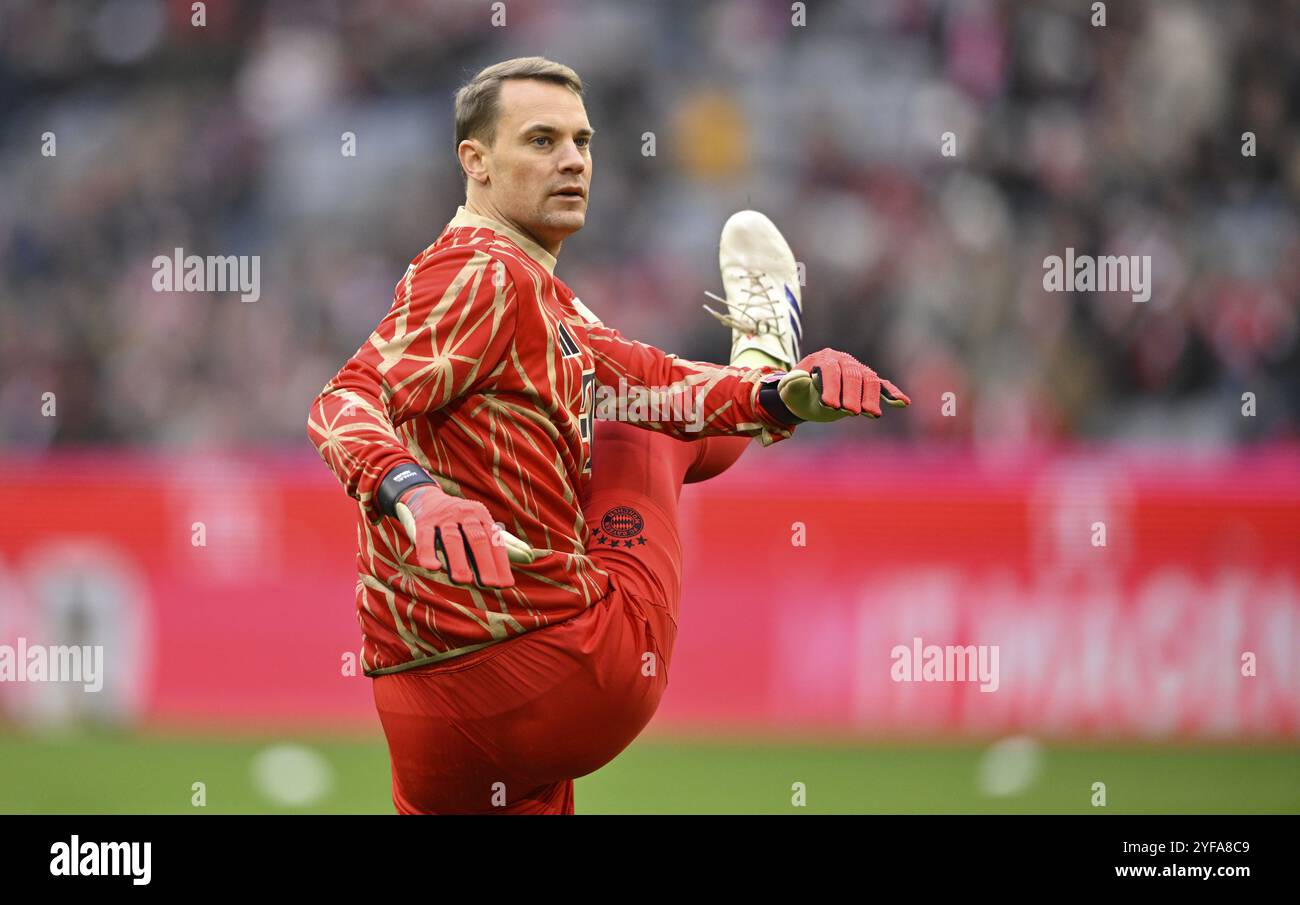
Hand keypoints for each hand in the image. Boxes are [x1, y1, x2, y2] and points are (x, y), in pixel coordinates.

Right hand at [393, 484, 534, 588]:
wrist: (427, 498)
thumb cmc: (461, 520)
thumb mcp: (482, 525)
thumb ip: (504, 542)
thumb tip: (530, 556)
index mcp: (482, 516)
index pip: (494, 541)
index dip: (501, 563)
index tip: (505, 584)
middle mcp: (465, 514)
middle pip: (477, 539)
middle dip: (484, 563)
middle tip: (489, 584)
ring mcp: (443, 518)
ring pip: (452, 540)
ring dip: (459, 561)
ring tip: (463, 581)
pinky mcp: (423, 523)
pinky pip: (425, 539)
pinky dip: (429, 554)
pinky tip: (433, 567)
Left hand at [778, 348, 909, 421]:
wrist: (807, 393)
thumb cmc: (797, 391)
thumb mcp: (789, 388)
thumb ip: (793, 383)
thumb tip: (802, 378)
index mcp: (824, 358)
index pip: (830, 370)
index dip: (831, 387)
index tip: (830, 406)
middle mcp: (844, 360)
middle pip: (852, 375)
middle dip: (852, 394)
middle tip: (850, 412)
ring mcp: (858, 370)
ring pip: (869, 380)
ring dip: (871, 397)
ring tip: (871, 414)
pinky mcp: (867, 382)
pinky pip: (881, 386)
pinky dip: (891, 393)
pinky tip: (902, 403)